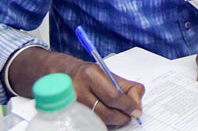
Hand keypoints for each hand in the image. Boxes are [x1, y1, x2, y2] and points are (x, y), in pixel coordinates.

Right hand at [8, 47, 143, 126]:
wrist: (60, 74)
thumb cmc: (89, 75)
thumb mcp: (109, 75)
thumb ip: (128, 88)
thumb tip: (137, 106)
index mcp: (91, 74)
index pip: (114, 96)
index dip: (128, 106)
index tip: (136, 111)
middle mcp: (77, 88)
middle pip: (106, 112)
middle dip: (122, 117)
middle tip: (129, 116)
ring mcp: (69, 103)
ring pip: (98, 121)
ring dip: (112, 121)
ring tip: (118, 116)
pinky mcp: (66, 113)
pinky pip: (88, 123)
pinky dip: (101, 123)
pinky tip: (106, 118)